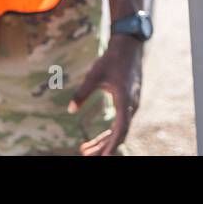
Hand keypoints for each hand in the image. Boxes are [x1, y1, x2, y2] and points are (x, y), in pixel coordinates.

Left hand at [70, 34, 142, 155]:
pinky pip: (121, 122)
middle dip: (103, 147)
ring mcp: (132, 104)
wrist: (128, 46)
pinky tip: (98, 138)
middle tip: (85, 155)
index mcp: (125, 99)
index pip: (121, 129)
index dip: (111, 145)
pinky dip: (109, 132)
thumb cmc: (112, 59)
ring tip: (85, 149)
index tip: (102, 157)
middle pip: (119, 133)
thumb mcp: (94, 75)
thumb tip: (70, 109)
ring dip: (104, 141)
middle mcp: (132, 104)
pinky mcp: (129, 102)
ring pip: (120, 129)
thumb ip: (82, 92)